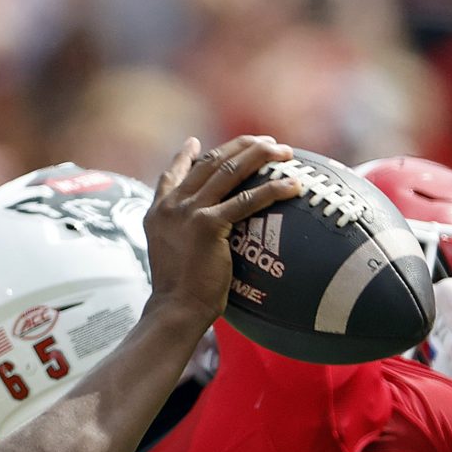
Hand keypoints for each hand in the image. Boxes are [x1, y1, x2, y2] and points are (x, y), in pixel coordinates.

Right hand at [144, 137, 301, 326]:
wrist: (175, 309)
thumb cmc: (179, 292)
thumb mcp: (170, 254)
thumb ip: (180, 234)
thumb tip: (201, 236)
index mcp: (158, 212)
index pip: (171, 174)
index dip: (184, 155)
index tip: (193, 142)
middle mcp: (171, 206)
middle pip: (209, 162)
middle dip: (240, 146)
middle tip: (265, 142)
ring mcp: (188, 213)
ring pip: (229, 171)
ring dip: (260, 156)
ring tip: (283, 152)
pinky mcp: (208, 225)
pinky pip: (247, 200)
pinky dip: (273, 190)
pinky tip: (293, 186)